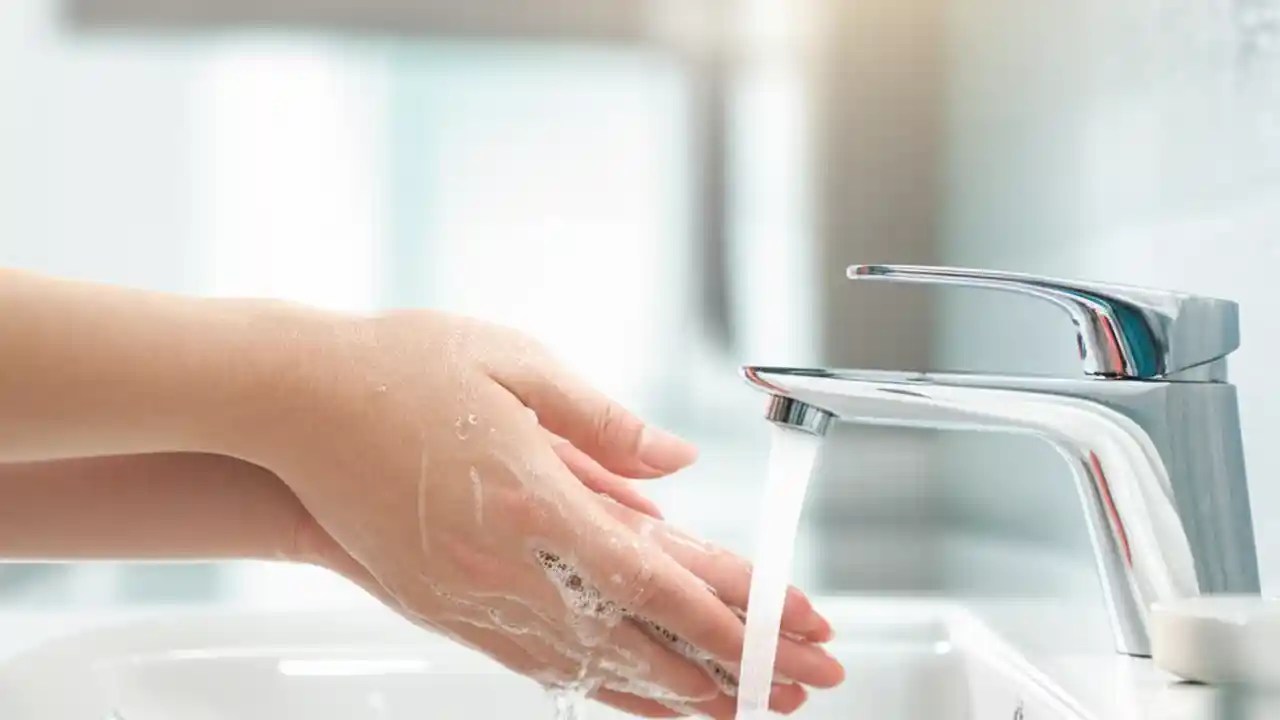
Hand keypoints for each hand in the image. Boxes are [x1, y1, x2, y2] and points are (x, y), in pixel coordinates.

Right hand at [233, 308, 844, 717]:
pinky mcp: (435, 604)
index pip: (647, 581)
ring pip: (577, 666)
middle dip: (711, 674)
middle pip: (625, 641)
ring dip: (655, 693)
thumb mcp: (514, 362)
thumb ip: (605, 421)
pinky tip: (617, 691)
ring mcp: (462, 596)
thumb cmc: (395, 367)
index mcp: (529, 499)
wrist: (286, 403)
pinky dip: (587, 683)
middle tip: (776, 698)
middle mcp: (498, 565)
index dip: (719, 621)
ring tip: (717, 713)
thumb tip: (678, 464)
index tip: (774, 647)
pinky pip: (525, 661)